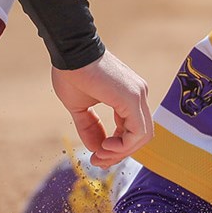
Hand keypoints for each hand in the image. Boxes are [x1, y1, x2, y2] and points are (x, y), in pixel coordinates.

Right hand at [51, 49, 151, 168]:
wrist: (69, 52)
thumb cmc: (72, 73)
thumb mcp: (80, 107)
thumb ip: (90, 127)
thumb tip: (96, 149)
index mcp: (129, 96)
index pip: (132, 130)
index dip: (116, 148)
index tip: (96, 155)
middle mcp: (139, 95)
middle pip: (140, 136)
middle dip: (119, 153)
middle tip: (97, 160)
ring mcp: (138, 95)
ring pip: (142, 136)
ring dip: (120, 152)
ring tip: (99, 154)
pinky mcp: (133, 98)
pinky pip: (138, 132)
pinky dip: (123, 145)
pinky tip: (105, 145)